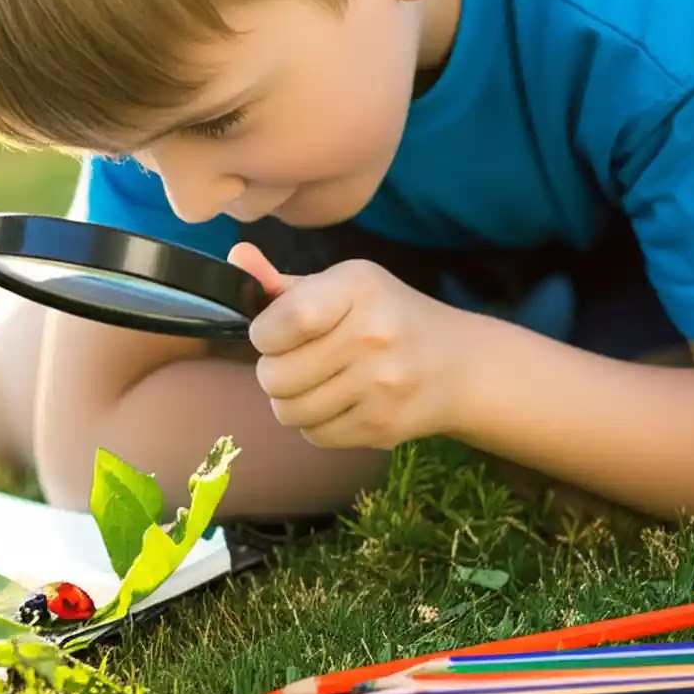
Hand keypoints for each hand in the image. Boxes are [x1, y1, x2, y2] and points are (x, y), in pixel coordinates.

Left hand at [228, 242, 474, 449]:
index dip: (265, 335)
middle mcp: (373, 335)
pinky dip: (317, 423)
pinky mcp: (383, 426)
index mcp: (358, 288)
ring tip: (316, 383)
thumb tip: (235, 258)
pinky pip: (315, 435)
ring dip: (291, 401)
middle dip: (275, 371)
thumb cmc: (386, 316)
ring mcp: (381, 385)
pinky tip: (339, 402)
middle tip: (299, 361)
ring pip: (288, 411)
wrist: (459, 364)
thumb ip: (283, 284)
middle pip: (275, 376)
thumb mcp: (343, 286)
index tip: (275, 334)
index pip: (285, 321)